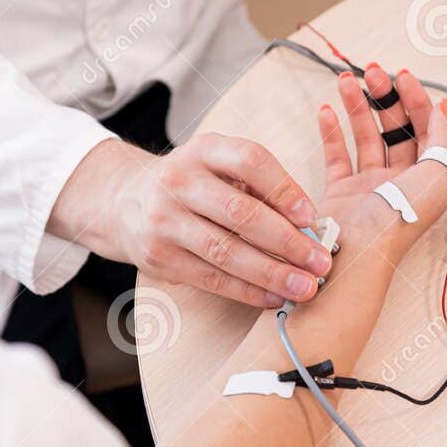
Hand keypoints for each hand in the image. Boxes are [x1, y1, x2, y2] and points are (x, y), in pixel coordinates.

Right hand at [53, 134, 333, 307]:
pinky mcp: (160, 257)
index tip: (312, 217)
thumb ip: (257, 185)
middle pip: (241, 213)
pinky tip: (275, 297)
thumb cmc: (192, 183)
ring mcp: (165, 221)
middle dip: (287, 241)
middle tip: (320, 261)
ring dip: (272, 273)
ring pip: (226, 252)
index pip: (250, 161)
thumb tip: (309, 223)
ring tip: (305, 287)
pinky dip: (247, 291)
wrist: (125, 201)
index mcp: (203, 150)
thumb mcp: (217, 165)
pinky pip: (211, 278)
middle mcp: (179, 181)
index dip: (285, 189)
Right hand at [316, 65, 446, 252]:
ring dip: (357, 106)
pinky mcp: (340, 191)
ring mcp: (368, 185)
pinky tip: (326, 110)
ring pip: (365, 136)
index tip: (402, 77)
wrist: (357, 253)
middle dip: (386, 97)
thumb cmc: (397, 220)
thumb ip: (442, 138)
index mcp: (426, 177)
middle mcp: (399, 180)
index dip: (417, 100)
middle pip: (395, 128)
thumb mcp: (436, 174)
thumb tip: (444, 110)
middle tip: (373, 73)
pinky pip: (336, 155)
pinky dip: (330, 131)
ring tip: (345, 81)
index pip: (425, 129)